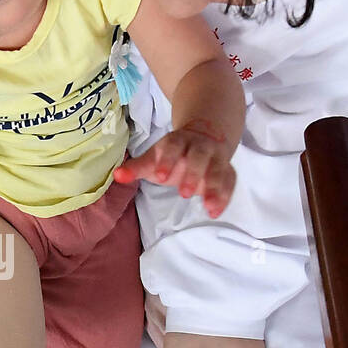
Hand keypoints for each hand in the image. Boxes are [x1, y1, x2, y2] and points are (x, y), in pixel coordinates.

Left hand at [114, 121, 235, 217]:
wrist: (204, 137)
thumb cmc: (174, 153)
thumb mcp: (154, 158)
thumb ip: (136, 168)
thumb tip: (116, 176)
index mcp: (178, 141)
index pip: (173, 147)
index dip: (167, 160)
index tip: (160, 176)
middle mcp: (200, 147)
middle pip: (199, 156)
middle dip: (192, 173)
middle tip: (182, 193)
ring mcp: (216, 158)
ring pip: (219, 168)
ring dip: (215, 187)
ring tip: (208, 206)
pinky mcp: (227, 169)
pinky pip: (230, 181)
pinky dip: (225, 195)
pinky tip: (216, 211)